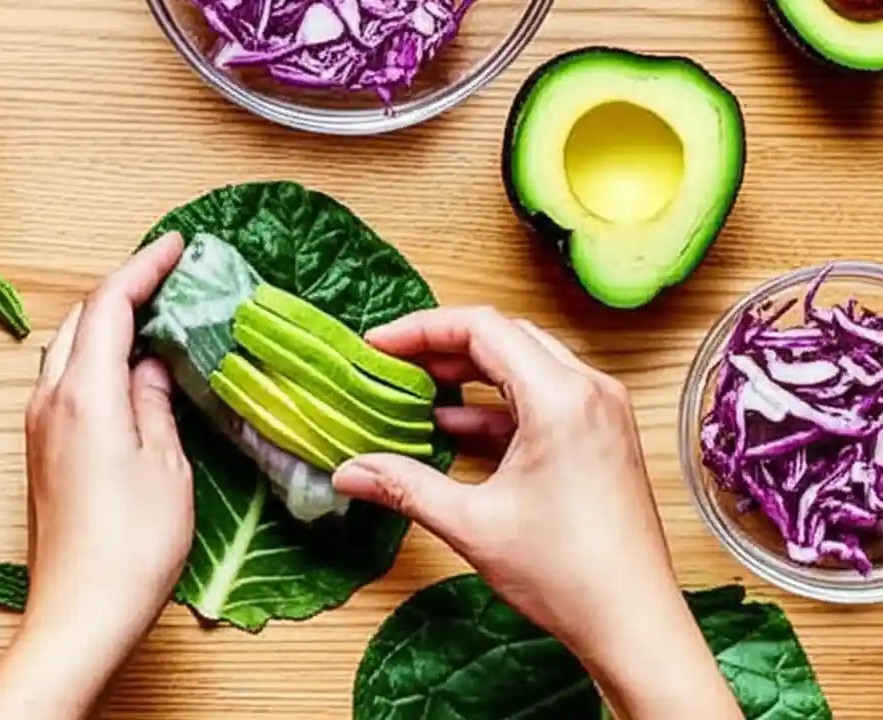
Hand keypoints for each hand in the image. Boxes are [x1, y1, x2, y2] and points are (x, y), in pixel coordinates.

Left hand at [25, 231, 191, 640]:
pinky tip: (129, 373)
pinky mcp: (42, 452)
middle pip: (80, 318)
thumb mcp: (166, 466)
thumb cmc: (131, 548)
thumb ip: (157, 403)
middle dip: (123, 288)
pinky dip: (96, 358)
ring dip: (107, 324)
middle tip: (169, 277)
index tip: (176, 245)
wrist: (80, 614)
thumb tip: (153, 368)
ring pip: (67, 349)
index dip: (142, 266)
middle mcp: (50, 402)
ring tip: (154, 317)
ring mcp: (40, 428)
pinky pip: (65, 382)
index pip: (108, 304)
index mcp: (85, 395)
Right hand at [332, 307, 740, 719]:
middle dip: (442, 345)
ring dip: (470, 374)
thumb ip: (404, 486)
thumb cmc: (567, 574)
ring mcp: (601, 413)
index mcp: (561, 399)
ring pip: (525, 365)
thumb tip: (348, 472)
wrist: (634, 623)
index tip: (378, 345)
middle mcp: (589, 391)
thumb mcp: (471, 523)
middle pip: (505, 337)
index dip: (421, 329)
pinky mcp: (601, 437)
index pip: (482, 328)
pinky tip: (454, 428)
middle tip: (392, 363)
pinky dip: (497, 406)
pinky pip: (543, 399)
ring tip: (415, 390)